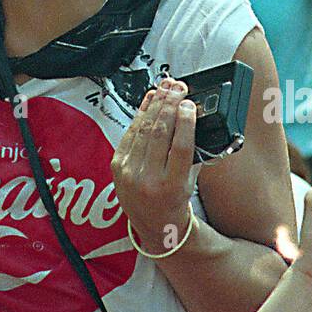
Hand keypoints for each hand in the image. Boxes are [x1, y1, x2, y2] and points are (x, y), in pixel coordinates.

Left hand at [111, 78, 197, 253]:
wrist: (153, 223)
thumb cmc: (176, 199)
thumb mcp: (191, 180)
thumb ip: (193, 151)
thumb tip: (191, 114)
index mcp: (172, 187)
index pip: (180, 148)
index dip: (185, 122)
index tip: (189, 104)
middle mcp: (148, 181)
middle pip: (160, 134)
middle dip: (169, 105)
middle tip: (178, 88)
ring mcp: (129, 173)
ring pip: (144, 130)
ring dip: (155, 104)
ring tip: (166, 88)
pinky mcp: (117, 166)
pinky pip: (130, 133)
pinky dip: (140, 114)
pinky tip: (149, 100)